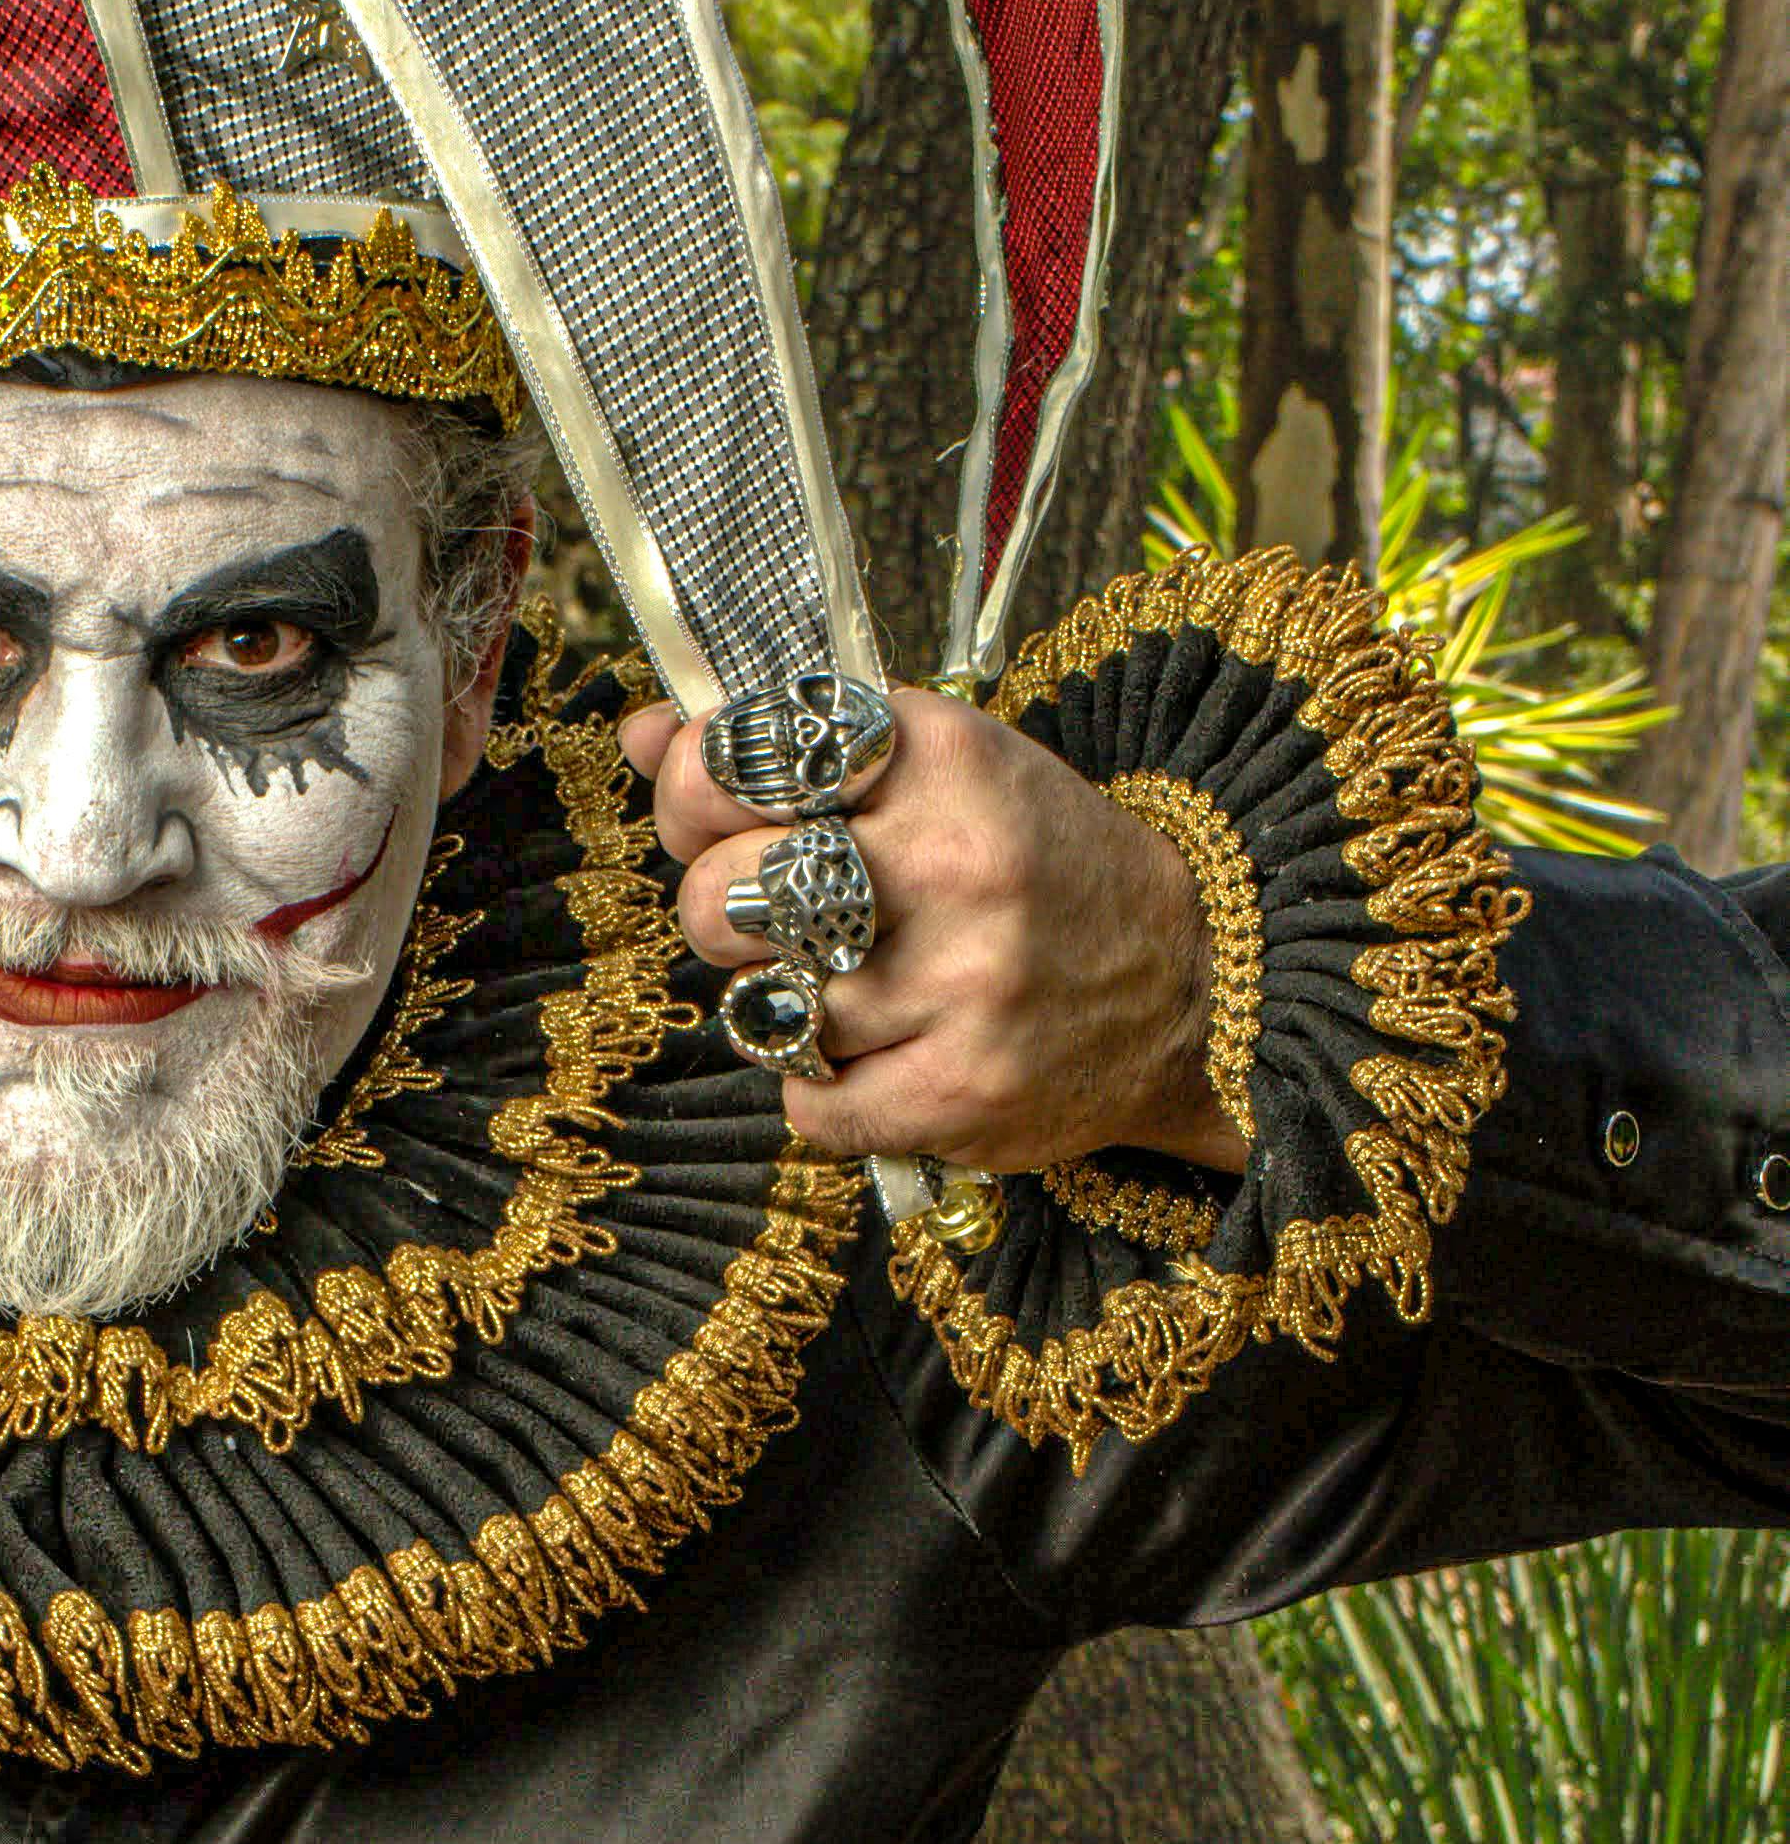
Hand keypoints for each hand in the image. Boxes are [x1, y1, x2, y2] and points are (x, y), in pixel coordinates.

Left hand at [619, 683, 1247, 1178]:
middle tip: (774, 915)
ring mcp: (963, 986)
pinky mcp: (966, 1092)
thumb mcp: (937, 772)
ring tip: (859, 985)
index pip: (746, 756)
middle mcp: (956, 864)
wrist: (1196, 981)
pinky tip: (882, 1057)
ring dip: (789, 1005)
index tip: (713, 810)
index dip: (695, 789)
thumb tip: (645, 738)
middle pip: (725, 892)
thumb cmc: (1038, 866)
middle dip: (719, 909)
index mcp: (945, 759)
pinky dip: (823, 1092)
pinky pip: (809, 1105)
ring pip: (768, 1007)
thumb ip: (787, 752)